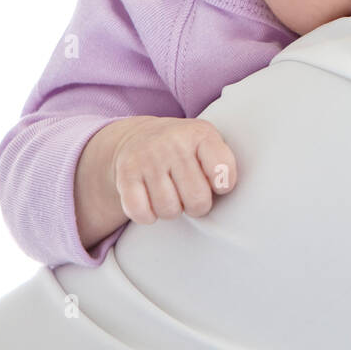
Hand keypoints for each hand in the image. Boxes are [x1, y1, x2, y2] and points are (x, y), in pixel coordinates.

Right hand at [108, 116, 237, 224]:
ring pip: (169, 209)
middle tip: (192, 196)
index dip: (223, 186)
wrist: (139, 136)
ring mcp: (147, 158)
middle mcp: (173, 143)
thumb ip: (223, 164)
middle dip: (198, 206)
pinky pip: (140, 212)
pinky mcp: (126, 174)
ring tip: (172, 196)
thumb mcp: (208, 142)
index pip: (222, 170)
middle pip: (197, 198)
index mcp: (200, 134)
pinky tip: (152, 203)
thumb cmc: (183, 149)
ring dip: (173, 211)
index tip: (216, 184)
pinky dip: (148, 216)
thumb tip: (224, 189)